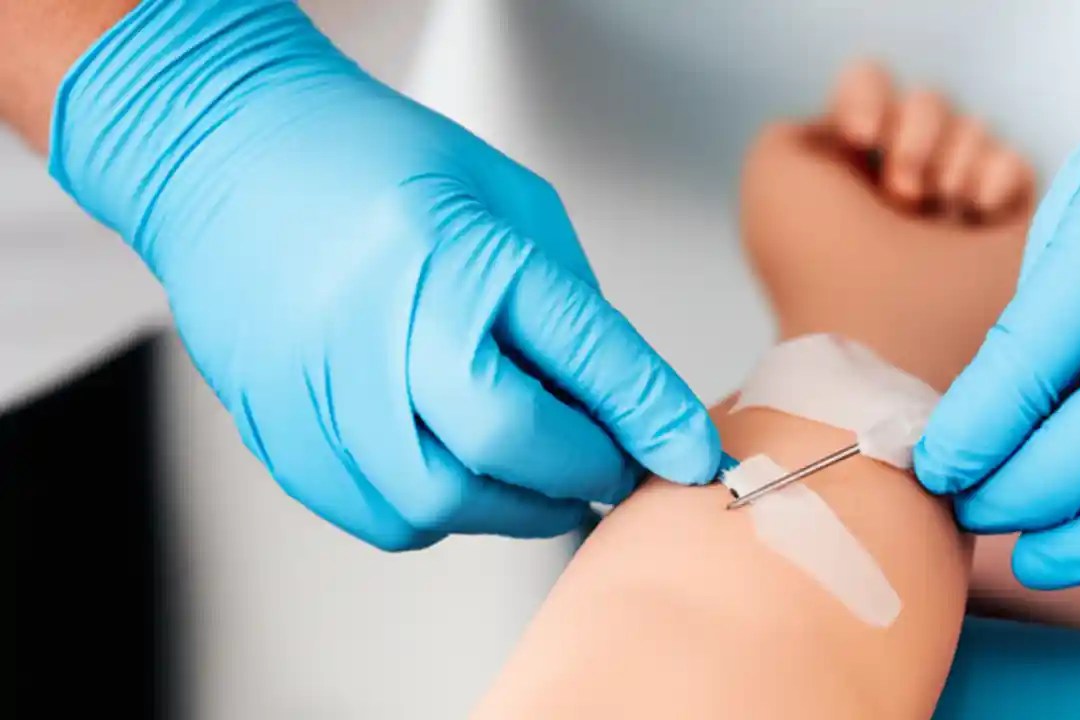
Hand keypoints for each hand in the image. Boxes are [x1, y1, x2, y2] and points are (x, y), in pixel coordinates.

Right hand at [50, 0, 719, 548]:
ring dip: (514, 506)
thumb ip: (563, 303)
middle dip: (582, 471)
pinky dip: (439, 512)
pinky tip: (459, 472)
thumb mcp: (503, 201)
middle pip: (506, 444)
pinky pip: (376, 514)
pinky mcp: (276, 425)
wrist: (230, 151)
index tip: (692, 454)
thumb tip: (619, 403)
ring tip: (539, 476)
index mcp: (452, 249)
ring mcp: (316, 382)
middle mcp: (378, 320)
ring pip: (439, 501)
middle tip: (610, 467)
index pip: (580, 353)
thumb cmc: (374, 162)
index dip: (649, 415)